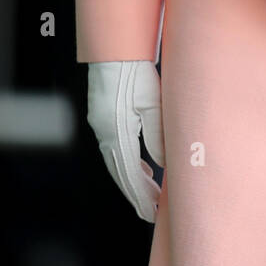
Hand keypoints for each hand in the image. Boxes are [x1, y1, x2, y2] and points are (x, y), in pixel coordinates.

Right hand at [86, 61, 164, 221]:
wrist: (114, 51)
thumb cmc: (135, 73)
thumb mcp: (153, 103)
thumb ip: (157, 136)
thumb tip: (164, 164)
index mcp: (116, 132)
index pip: (129, 174)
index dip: (141, 195)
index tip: (152, 212)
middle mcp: (104, 133)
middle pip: (120, 173)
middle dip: (136, 195)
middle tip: (151, 213)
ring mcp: (101, 127)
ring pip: (116, 163)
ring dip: (132, 182)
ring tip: (150, 196)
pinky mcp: (103, 119)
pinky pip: (114, 150)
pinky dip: (128, 165)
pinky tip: (142, 170)